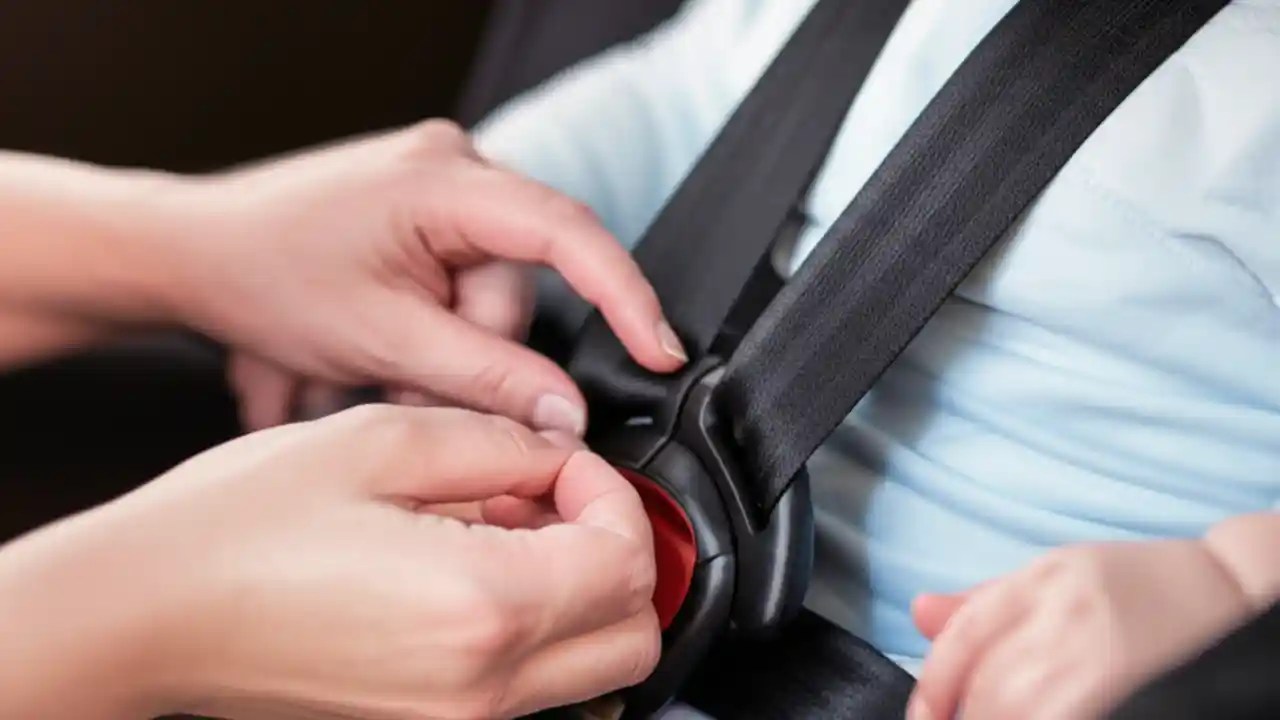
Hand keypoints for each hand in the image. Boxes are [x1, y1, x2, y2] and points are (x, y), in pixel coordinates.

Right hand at [0, 406, 659, 719]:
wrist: (145, 614)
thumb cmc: (235, 531)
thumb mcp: (383, 441)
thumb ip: (502, 442)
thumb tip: (559, 452)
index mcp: (483, 608)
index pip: (628, 559)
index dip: (613, 491)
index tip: (568, 464)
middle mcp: (481, 688)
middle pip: (634, 632)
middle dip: (617, 550)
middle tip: (555, 497)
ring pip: (591, 668)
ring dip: (578, 589)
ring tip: (504, 529)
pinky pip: (528, 686)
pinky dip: (533, 627)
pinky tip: (471, 569)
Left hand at [160, 120, 685, 432]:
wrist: (191, 252)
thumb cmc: (263, 273)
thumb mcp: (383, 339)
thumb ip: (485, 377)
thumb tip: (566, 410)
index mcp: (447, 179)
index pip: (569, 234)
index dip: (625, 296)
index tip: (660, 350)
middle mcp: (452, 170)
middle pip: (516, 288)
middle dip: (474, 356)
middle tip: (413, 388)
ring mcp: (438, 192)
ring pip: (486, 300)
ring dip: (444, 354)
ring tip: (374, 372)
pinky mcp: (424, 219)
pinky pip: (460, 287)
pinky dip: (431, 334)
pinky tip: (378, 350)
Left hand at [908, 541, 1253, 719]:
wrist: (1229, 590)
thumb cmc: (1135, 588)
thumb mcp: (1055, 577)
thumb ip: (984, 600)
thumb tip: (917, 612)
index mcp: (1040, 580)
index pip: (963, 637)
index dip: (933, 686)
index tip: (926, 716)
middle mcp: (1064, 613)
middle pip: (987, 685)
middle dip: (964, 718)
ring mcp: (1099, 655)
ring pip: (1017, 713)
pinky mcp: (1135, 691)